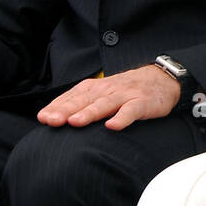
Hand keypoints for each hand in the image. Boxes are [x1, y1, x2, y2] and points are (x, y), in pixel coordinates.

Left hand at [38, 65, 181, 130]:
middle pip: (84, 100)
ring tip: (75, 121)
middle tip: (52, 120)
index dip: (57, 106)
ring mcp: (125, 95)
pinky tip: (113, 126)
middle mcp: (107, 89)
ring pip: (104, 104)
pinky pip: (131, 111)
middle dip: (66, 110)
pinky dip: (122, 118)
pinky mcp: (142, 103)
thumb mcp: (103, 93)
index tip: (43, 118)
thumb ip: (82, 103)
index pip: (73, 96)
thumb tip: (53, 118)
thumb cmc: (127, 90)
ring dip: (89, 112)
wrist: (162, 79)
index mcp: (96, 88)